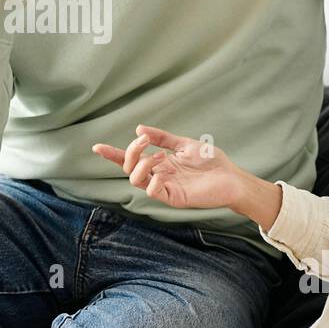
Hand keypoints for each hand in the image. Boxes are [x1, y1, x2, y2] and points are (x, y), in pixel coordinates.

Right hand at [91, 124, 245, 210]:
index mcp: (158, 163)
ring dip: (141, 165)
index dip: (113, 154)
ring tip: (159, 156)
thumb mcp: (183, 144)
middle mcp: (157, 175)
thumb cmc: (210, 161)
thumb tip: (138, 129)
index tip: (96, 147)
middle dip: (129, 153)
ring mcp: (164, 187)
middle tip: (143, 141)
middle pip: (128, 168)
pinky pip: (154, 192)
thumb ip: (162, 138)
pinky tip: (162, 172)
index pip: (130, 160)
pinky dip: (152, 181)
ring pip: (136, 180)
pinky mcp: (174, 198)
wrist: (231, 177)